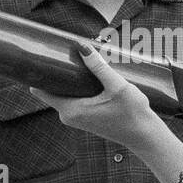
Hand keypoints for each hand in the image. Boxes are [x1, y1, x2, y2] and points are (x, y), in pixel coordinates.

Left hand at [31, 46, 182, 182]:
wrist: (144, 136)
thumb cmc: (133, 113)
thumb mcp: (118, 87)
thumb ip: (99, 67)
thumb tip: (81, 46)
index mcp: (71, 110)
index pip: (41, 91)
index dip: (38, 73)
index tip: (40, 56)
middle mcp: (68, 116)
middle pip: (52, 88)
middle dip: (57, 70)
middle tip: (65, 50)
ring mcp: (76, 117)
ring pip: (64, 92)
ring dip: (69, 77)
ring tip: (78, 58)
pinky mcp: (84, 117)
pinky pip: (72, 96)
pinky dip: (76, 85)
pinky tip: (86, 73)